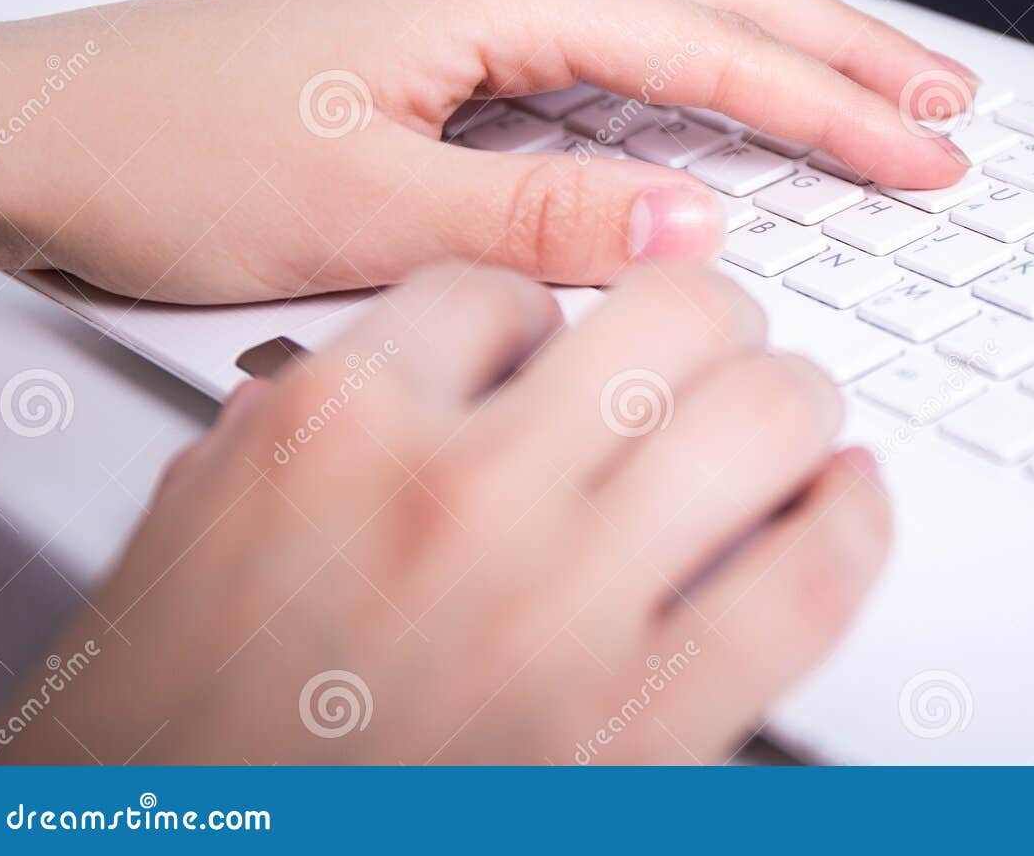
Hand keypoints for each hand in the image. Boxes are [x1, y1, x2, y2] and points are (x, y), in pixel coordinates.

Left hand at [0, 0, 974, 301]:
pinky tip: (737, 112)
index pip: (705, 49)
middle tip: (946, 97)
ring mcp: (473, 11)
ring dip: (786, 48)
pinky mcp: (454, 55)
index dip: (829, 107)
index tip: (919, 153)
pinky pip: (619, 50)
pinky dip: (707, 75)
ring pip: (674, 10)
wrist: (39, 133)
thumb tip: (691, 234)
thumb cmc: (164, 150)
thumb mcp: (363, 208)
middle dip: (845, 46)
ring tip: (879, 89)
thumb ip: (539, 221)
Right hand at [0, 263, 889, 762]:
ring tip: (789, 419)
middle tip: (714, 349)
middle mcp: (456, 498)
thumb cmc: (180, 741)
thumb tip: (393, 376)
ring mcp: (560, 612)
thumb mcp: (196, 537)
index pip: (500, 291)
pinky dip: (853, 524)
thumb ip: (302, 434)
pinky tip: (844, 504)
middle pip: (670, 314)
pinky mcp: (644, 734)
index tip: (566, 346)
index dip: (549, 314)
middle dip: (708, 320)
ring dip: (795, 402)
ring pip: (764, 417)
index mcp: (333, 433)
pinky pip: (808, 581)